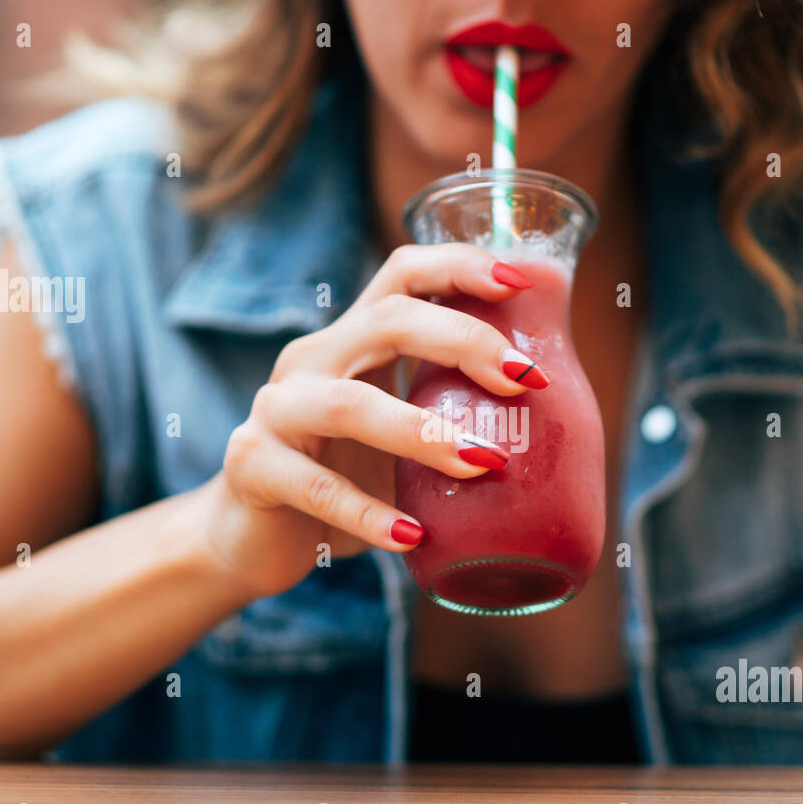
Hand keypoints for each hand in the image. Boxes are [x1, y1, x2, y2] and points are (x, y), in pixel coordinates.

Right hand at [197, 244, 545, 598]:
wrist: (249, 538)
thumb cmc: (340, 481)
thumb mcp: (396, 439)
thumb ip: (446, 416)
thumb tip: (553, 422)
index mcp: (351, 343)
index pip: (401, 274)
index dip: (458, 265)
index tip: (516, 283)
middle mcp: (312, 362)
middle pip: (386, 320)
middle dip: (462, 340)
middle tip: (523, 380)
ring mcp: (277, 411)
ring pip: (349, 403)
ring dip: (422, 431)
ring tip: (485, 463)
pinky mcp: (254, 467)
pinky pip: (318, 488)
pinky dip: (370, 514)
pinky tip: (413, 537)